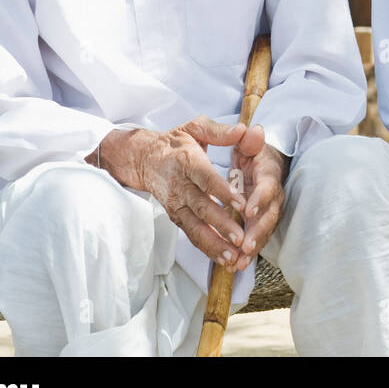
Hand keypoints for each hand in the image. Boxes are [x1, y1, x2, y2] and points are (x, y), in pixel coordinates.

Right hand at [99, 116, 248, 268]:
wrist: (144, 158)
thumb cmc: (176, 142)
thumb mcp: (196, 127)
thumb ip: (220, 131)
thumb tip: (244, 129)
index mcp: (187, 161)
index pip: (206, 179)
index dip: (223, 192)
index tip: (241, 204)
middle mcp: (180, 186)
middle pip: (201, 208)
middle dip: (221, 224)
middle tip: (240, 238)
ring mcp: (176, 204)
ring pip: (195, 227)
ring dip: (213, 244)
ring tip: (232, 257)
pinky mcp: (175, 216)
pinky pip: (192, 234)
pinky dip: (207, 248)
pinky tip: (223, 259)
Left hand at [230, 123, 286, 270]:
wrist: (260, 159)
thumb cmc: (251, 150)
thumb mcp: (249, 141)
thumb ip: (250, 138)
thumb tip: (254, 131)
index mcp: (269, 174)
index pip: (268, 187)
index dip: (260, 199)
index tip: (248, 210)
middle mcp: (273, 194)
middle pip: (270, 215)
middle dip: (258, 232)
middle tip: (245, 246)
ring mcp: (268, 209)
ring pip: (264, 230)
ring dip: (253, 247)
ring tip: (240, 262)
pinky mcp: (260, 220)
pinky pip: (256, 237)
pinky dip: (248, 251)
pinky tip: (236, 265)